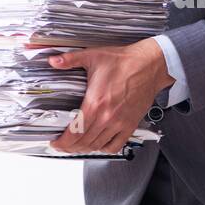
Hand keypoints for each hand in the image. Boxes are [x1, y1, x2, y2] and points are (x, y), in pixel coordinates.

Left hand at [48, 38, 173, 153]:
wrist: (150, 65)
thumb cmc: (125, 61)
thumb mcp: (93, 56)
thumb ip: (70, 59)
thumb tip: (53, 61)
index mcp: (95, 102)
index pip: (75, 132)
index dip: (63, 142)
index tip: (56, 143)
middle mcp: (107, 116)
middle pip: (84, 142)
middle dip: (70, 147)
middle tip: (63, 145)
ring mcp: (120, 123)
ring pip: (98, 146)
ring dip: (85, 149)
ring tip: (77, 145)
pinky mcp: (130, 124)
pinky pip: (116, 145)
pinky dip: (105, 149)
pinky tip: (99, 144)